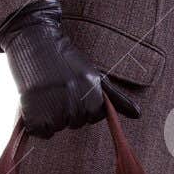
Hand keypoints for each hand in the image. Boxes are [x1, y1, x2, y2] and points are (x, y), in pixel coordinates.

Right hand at [0, 0, 140, 137]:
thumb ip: (116, 98)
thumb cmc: (66, 59)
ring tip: (46, 93)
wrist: (34, 42)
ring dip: (50, 116)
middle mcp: (76, 103)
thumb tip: (138, 115)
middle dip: (66, 110)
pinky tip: (35, 102)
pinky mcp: (36, 116)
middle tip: (57, 88)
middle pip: (75, 123)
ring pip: (58, 128)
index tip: (73, 88)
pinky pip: (42, 132)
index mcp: (92, 94)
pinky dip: (36, 122)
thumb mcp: (94, 75)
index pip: (93, 116)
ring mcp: (56, 110)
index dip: (82, 104)